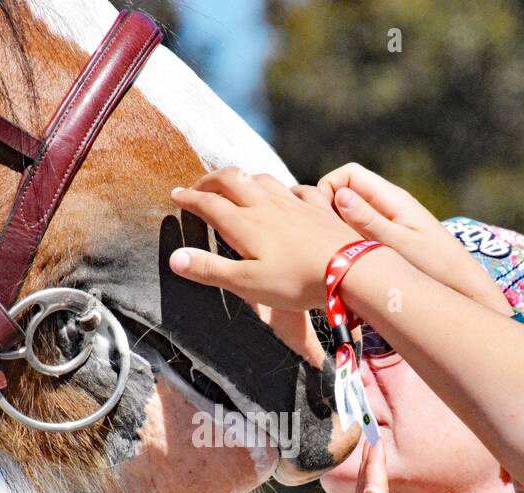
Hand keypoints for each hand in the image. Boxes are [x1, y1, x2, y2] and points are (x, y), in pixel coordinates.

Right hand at [169, 167, 365, 310]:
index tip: (175, 195)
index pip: (208, 203)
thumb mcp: (246, 283)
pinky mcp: (320, 207)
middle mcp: (266, 205)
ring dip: (243, 178)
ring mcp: (294, 203)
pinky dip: (284, 189)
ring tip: (236, 184)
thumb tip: (174, 257)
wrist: (349, 269)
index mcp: (244, 223)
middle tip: (198, 186)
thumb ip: (210, 269)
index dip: (189, 198)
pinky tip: (286, 195)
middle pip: (232, 179)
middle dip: (211, 180)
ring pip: (262, 179)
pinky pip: (298, 190)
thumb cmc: (295, 282)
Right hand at [316, 163, 510, 314]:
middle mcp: (387, 205)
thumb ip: (368, 221)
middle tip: (322, 241)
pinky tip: (344, 264)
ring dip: (334, 229)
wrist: (463, 289)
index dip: (328, 188)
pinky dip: (345, 242)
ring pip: (347, 215)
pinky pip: (356, 233)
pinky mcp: (385, 241)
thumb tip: (340, 195)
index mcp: (392, 198)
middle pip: (344, 192)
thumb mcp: (399, 243)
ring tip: (331, 256)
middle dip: (326, 210)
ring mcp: (385, 223)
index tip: (321, 219)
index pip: (348, 174)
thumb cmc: (436, 267)